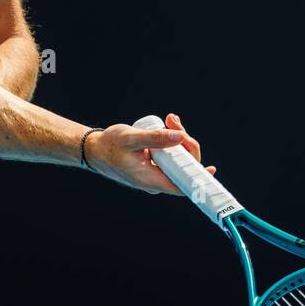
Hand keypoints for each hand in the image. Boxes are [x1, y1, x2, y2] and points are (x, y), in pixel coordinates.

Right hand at [86, 112, 214, 194]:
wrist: (94, 149)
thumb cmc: (109, 146)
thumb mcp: (131, 139)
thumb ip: (155, 138)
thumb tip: (179, 138)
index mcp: (150, 180)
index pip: (181, 186)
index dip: (198, 180)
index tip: (210, 170)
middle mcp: (155, 179)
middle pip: (183, 166)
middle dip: (185, 143)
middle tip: (175, 123)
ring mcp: (155, 172)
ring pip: (178, 158)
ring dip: (179, 137)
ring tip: (170, 119)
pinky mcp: (154, 164)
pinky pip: (170, 154)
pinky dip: (172, 139)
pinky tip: (168, 124)